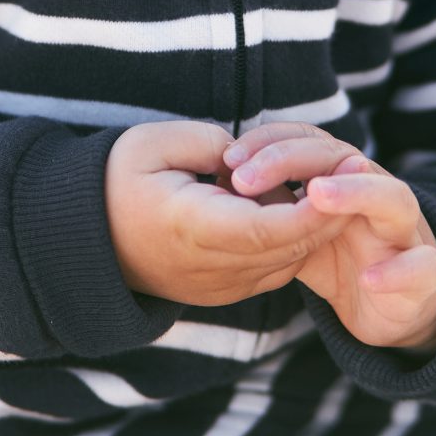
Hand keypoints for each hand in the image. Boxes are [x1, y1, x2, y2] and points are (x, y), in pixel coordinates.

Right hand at [105, 120, 342, 306]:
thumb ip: (214, 145)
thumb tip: (257, 164)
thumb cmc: (117, 181)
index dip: (315, 206)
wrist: (83, 241)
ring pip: (288, 262)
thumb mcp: (156, 142)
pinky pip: (274, 270)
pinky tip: (293, 207)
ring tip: (325, 183)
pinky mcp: (221, 293)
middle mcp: (212, 267)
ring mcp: (219, 287)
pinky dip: (292, 242)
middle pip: (290, 247)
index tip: (340, 172)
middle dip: (328, 211)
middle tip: (352, 168)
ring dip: (312, 227)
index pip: (273, 227)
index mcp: (194, 228)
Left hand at [222, 123, 435, 353]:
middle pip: (345, 158)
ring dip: (356, 192)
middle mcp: (377, 195)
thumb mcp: (301, 228)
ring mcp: (405, 232)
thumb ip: (274, 204)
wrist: (397, 306)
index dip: (271, 143)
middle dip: (295, 159)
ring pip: (393, 197)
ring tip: (317, 195)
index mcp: (345, 179)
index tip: (228, 158)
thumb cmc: (343, 256)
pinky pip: (422, 267)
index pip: (311, 141)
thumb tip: (221, 179)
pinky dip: (397, 271)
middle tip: (246, 177)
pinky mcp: (425, 274)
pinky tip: (369, 277)